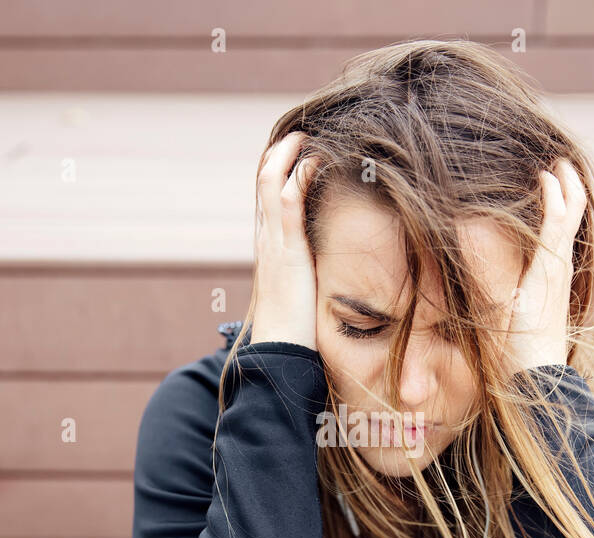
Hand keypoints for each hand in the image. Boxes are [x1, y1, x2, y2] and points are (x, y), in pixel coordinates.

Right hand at [246, 131, 319, 351]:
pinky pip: (287, 201)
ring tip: (307, 134)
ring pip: (270, 180)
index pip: (268, 195)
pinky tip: (316, 161)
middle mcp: (266, 237)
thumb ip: (311, 271)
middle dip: (281, 150)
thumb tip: (330, 264)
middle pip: (263, 178)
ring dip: (288, 152)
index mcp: (270, 245)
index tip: (300, 149)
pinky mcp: (285, 250)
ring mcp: (272, 242)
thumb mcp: (304, 291)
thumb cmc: (295, 329)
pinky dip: (299, 176)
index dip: (280, 167)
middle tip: (303, 129)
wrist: (280, 351)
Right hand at [502, 158, 585, 375]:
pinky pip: (562, 245)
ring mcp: (561, 281)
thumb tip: (467, 231)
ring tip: (557, 179)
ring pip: (571, 229)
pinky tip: (548, 222)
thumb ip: (487, 272)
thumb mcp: (497, 311)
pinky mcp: (557, 291)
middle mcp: (560, 271)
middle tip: (558, 159)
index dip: (553, 190)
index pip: (558, 219)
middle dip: (570, 184)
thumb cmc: (514, 353)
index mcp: (547, 272)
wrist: (539, 385)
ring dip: (567, 200)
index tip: (542, 169)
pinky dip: (559, 222)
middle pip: (575, 216)